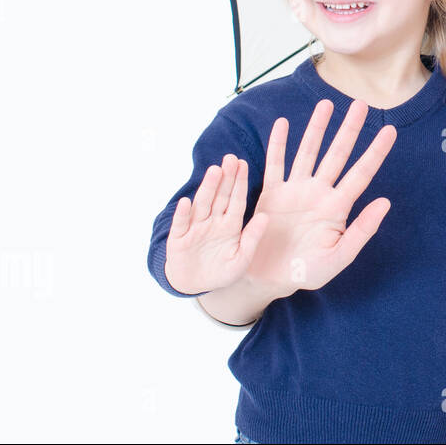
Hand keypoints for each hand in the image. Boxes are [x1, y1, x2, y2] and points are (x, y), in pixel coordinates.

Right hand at [165, 154, 268, 294]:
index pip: (237, 200)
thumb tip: (266, 217)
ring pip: (202, 205)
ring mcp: (195, 228)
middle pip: (220, 196)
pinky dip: (183, 214)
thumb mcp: (242, 258)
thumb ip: (252, 238)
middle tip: (230, 158)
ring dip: (207, 189)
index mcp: (230, 225)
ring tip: (214, 171)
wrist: (195, 285)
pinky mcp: (179, 239)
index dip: (240, 183)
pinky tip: (186, 202)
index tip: (244, 164)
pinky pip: (181, 225)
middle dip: (225, 178)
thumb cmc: (222, 272)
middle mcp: (213, 222)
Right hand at [244, 99, 396, 297]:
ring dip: (316, 128)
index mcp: (337, 208)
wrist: (267, 279)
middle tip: (360, 103)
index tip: (390, 130)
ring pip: (307, 152)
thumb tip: (385, 203)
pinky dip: (277, 144)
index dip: (375, 152)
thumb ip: (361, 230)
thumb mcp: (338, 257)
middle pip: (337, 154)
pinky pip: (275, 164)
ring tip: (326, 104)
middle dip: (348, 130)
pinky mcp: (272, 194)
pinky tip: (282, 124)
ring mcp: (295, 191)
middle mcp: (319, 193)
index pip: (361, 173)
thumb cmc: (305, 272)